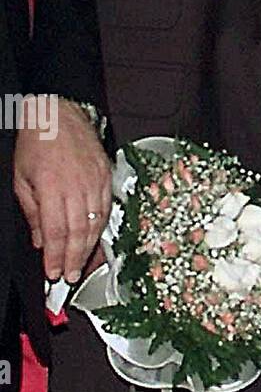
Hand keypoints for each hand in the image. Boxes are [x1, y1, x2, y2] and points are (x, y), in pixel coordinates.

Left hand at [13, 97, 110, 283]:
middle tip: (70, 277)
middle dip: (75, 258)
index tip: (53, 273)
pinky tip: (96, 237)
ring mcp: (96, 180)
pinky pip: (107, 207)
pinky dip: (102, 226)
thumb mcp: (21, 180)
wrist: (59, 114)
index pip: (57, 232)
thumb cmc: (37, 143)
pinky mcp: (107, 174)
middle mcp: (78, 185)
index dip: (56, 257)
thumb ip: (32, 213)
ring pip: (96, 222)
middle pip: (79, 231)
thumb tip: (41, 241)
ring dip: (90, 247)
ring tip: (83, 264)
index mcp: (53, 187)